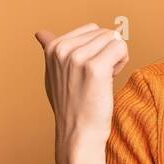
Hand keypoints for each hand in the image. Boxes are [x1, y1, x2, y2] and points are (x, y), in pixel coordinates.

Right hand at [34, 23, 129, 163]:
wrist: (78, 134)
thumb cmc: (71, 106)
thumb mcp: (53, 75)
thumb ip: (50, 51)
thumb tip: (40, 33)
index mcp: (53, 48)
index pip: (91, 29)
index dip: (96, 50)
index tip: (87, 72)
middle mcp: (62, 50)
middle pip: (104, 33)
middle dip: (107, 52)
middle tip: (96, 79)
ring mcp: (77, 58)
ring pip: (114, 39)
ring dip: (116, 58)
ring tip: (102, 80)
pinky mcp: (94, 68)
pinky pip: (121, 48)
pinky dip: (122, 62)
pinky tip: (111, 79)